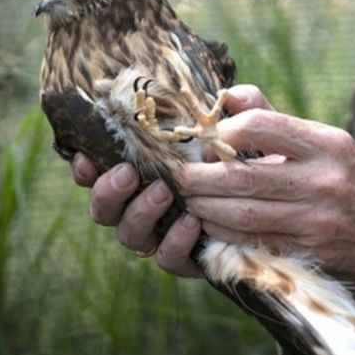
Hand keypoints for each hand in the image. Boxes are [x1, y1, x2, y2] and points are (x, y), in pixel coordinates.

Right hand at [70, 84, 273, 276]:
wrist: (270, 205)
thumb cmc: (245, 162)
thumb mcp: (241, 132)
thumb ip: (237, 110)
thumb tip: (232, 95)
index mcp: (139, 174)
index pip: (95, 174)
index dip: (84, 169)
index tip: (87, 157)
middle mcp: (139, 206)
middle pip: (102, 208)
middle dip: (107, 191)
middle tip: (129, 173)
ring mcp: (159, 235)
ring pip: (128, 234)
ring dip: (141, 212)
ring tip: (164, 192)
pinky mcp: (183, 259)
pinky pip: (166, 257)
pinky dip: (174, 240)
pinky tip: (192, 222)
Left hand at [180, 109, 354, 294]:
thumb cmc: (347, 177)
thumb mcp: (323, 140)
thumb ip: (270, 118)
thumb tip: (223, 97)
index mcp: (327, 144)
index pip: (258, 126)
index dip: (221, 133)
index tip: (206, 141)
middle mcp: (324, 182)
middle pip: (241, 177)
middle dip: (199, 177)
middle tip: (179, 176)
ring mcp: (317, 222)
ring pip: (242, 214)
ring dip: (205, 207)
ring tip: (189, 199)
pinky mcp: (309, 254)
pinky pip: (253, 242)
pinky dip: (223, 232)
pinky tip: (209, 223)